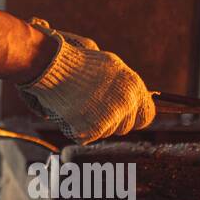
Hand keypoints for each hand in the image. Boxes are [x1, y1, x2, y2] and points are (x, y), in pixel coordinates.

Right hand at [15, 18, 155, 143]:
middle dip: (112, 121)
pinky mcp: (90, 130)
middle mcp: (125, 104)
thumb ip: (126, 86)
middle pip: (126, 127)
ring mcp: (108, 118)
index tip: (123, 115)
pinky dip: (78, 129)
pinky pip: (88, 137)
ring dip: (95, 124)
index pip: (146, 116)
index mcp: (133, 88)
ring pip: (106, 132)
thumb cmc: (79, 62)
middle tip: (94, 108)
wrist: (53, 66)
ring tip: (80, 105)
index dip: (134, 117)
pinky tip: (72, 112)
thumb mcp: (112, 66)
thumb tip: (136, 99)